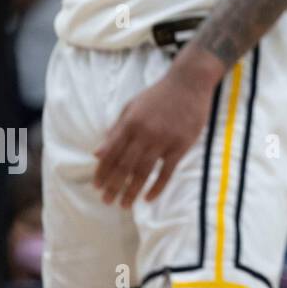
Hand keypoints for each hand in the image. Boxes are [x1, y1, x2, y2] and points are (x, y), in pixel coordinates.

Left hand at [93, 58, 218, 206]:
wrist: (189, 83)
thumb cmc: (159, 95)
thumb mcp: (132, 106)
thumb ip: (116, 129)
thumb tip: (98, 152)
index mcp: (130, 123)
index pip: (111, 153)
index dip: (102, 171)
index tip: (97, 187)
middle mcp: (144, 133)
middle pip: (125, 166)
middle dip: (113, 186)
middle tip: (106, 201)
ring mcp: (163, 140)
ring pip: (143, 171)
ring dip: (131, 190)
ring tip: (124, 205)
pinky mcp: (181, 145)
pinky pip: (167, 171)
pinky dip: (157, 187)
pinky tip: (148, 198)